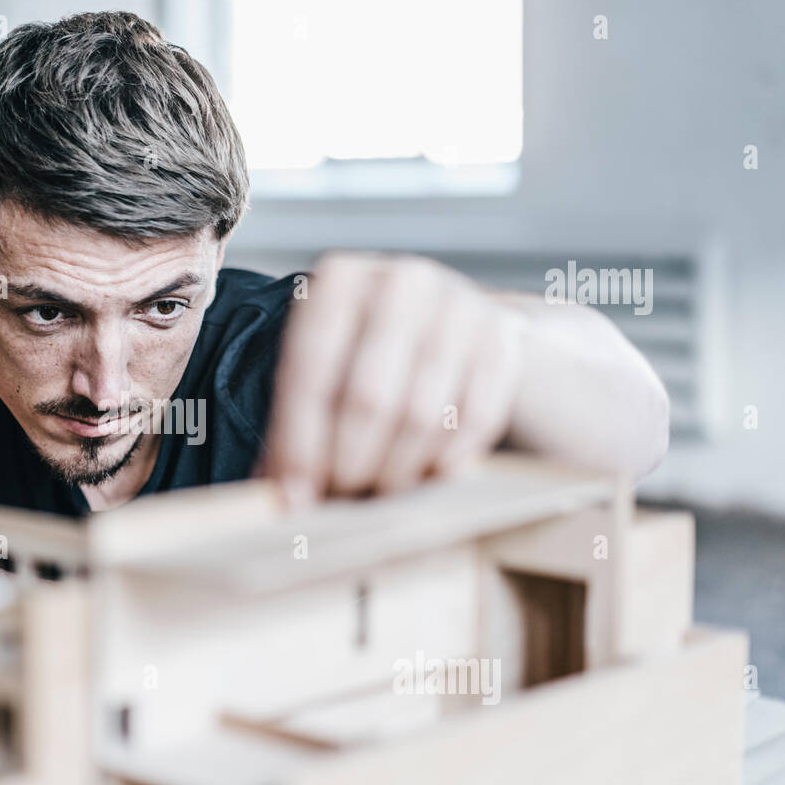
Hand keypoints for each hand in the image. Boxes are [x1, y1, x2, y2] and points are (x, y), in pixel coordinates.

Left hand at [257, 253, 529, 502]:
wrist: (438, 318)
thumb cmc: (358, 355)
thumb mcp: (317, 372)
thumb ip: (292, 430)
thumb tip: (283, 502)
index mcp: (337, 281)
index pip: (310, 375)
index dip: (300, 445)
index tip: (296, 499)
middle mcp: (399, 282)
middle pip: (368, 398)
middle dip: (349, 464)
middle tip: (341, 500)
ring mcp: (458, 305)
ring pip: (422, 415)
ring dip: (396, 471)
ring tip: (377, 493)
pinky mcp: (501, 337)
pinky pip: (474, 419)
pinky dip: (446, 461)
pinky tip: (425, 478)